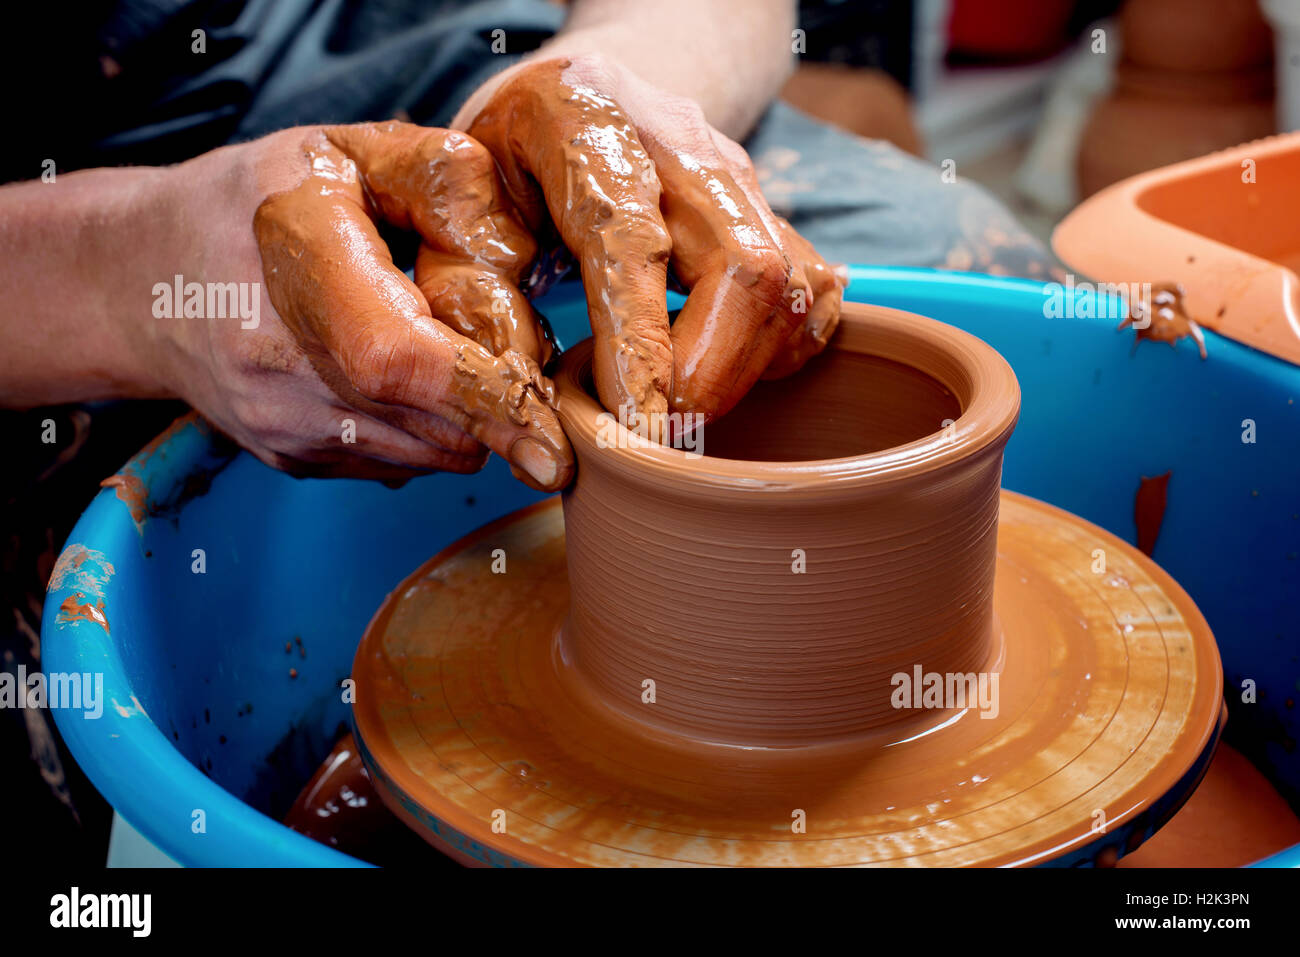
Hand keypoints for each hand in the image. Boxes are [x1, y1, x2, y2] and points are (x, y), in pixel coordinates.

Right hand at [153, 122, 572, 489]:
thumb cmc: (253, 204)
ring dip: (468, 417)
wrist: (144, 279)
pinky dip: (427, 428)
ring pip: (428, 454)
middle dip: (501, 400)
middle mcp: (277, 367)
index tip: (552, 445)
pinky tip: (400, 376)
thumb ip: (438, 179)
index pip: (397, 358)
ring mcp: (282, 427)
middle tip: (508, 346)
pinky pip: (400, 463)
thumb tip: (516, 257)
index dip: (486, 401)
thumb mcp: (342, 152)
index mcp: (290, 265)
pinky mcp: (292, 461)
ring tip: (444, 348)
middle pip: (434, 422)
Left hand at [457, 54, 844, 426]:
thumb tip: (524, 392)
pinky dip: (776, 351)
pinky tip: (718, 367)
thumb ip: (470, 285)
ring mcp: (736, 176)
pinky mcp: (769, 210)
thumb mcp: (453, 203)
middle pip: (745, 266)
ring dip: (743, 372)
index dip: (641, 343)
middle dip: (710, 374)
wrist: (573, 91)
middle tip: (657, 431)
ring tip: (677, 404)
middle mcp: (679, 142)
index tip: (634, 425)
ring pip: (790, 286)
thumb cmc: (503, 156)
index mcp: (582, 121)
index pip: (630, 239)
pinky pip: (809, 293)